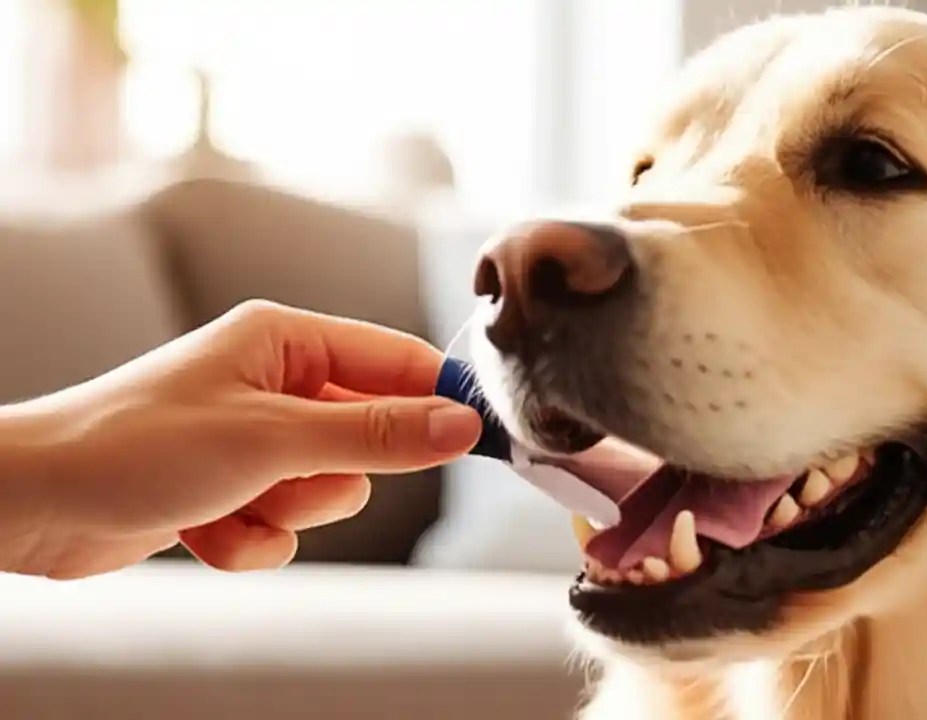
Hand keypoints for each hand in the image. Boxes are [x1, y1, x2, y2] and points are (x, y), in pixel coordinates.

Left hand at [0, 300, 480, 577]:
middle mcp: (274, 384)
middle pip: (367, 438)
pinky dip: (249, 539)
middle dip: (329, 476)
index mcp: (285, 341)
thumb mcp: (273, 437)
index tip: (473, 441)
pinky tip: (200, 528)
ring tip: (227, 499)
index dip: (437, 400)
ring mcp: (252, 439)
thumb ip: (376, 433)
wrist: (32, 503)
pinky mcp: (230, 488)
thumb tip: (461, 425)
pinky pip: (282, 528)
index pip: (397, 360)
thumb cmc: (135, 445)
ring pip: (329, 492)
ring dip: (284, 513)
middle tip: (283, 474)